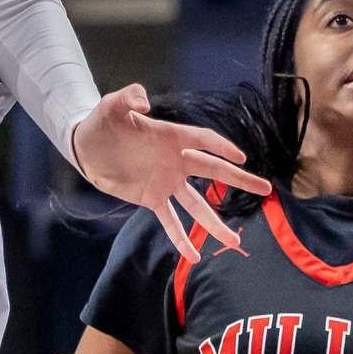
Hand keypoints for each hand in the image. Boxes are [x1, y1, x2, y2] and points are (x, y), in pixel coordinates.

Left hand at [71, 83, 271, 260]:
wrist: (86, 148)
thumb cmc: (102, 123)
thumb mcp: (111, 106)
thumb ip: (128, 98)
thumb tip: (144, 102)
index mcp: (171, 137)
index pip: (204, 140)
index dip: (222, 147)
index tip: (241, 157)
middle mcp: (175, 161)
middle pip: (213, 171)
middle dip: (239, 180)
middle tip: (265, 189)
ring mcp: (166, 182)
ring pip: (197, 205)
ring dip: (215, 223)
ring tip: (234, 242)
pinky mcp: (152, 199)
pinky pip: (171, 220)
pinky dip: (181, 238)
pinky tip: (194, 256)